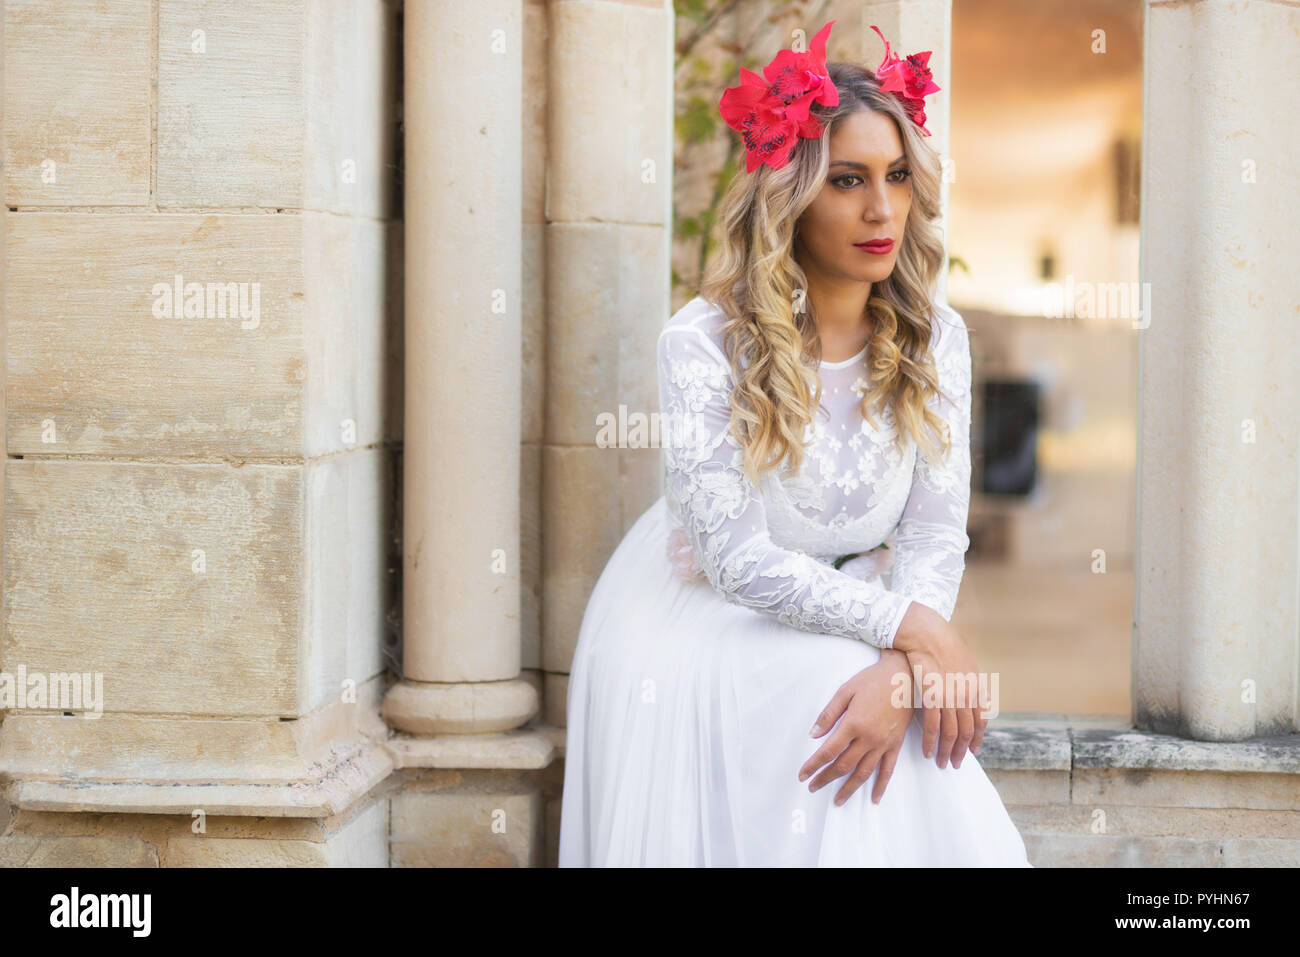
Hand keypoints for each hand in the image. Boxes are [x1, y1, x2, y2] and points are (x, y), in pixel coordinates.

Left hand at [798, 650, 914, 805]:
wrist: (904, 676)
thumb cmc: (872, 681)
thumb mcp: (845, 691)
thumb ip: (828, 714)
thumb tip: (813, 735)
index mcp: (853, 724)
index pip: (828, 751)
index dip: (813, 765)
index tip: (803, 775)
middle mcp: (868, 738)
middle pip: (843, 765)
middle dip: (826, 779)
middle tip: (813, 788)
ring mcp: (883, 743)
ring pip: (863, 772)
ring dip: (849, 788)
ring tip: (837, 800)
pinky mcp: (895, 744)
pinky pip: (887, 769)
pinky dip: (881, 785)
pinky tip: (873, 798)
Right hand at [890, 601, 987, 769]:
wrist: (927, 633)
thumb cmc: (943, 644)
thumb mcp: (966, 663)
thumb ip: (971, 683)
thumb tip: (977, 696)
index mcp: (975, 688)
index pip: (980, 721)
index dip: (976, 739)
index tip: (972, 751)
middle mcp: (965, 696)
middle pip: (966, 731)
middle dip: (961, 751)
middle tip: (955, 763)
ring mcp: (949, 697)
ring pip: (951, 733)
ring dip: (947, 751)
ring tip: (942, 762)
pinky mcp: (931, 696)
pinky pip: (933, 726)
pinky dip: (931, 742)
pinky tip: (928, 751)